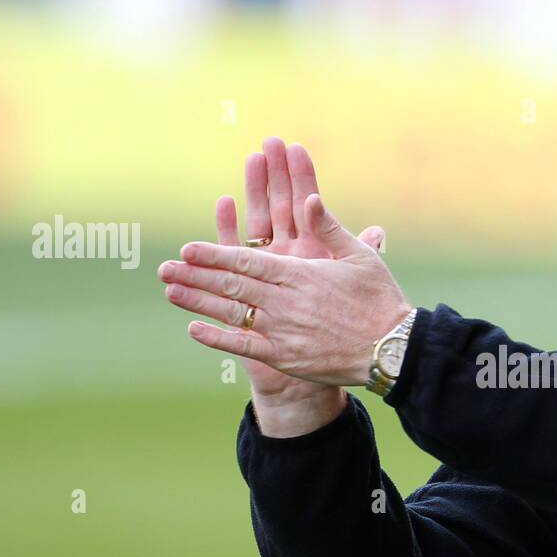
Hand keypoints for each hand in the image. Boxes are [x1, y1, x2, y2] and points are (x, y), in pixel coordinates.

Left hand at [161, 189, 411, 387]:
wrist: (393, 350)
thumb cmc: (380, 300)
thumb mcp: (360, 256)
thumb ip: (330, 228)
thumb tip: (308, 198)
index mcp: (302, 273)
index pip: (247, 261)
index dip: (214, 254)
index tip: (187, 247)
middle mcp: (285, 302)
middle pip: (231, 286)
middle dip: (195, 275)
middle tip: (163, 268)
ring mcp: (283, 332)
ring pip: (231, 314)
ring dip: (197, 302)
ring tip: (169, 292)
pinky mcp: (286, 358)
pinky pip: (244, 347)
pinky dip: (217, 339)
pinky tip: (194, 330)